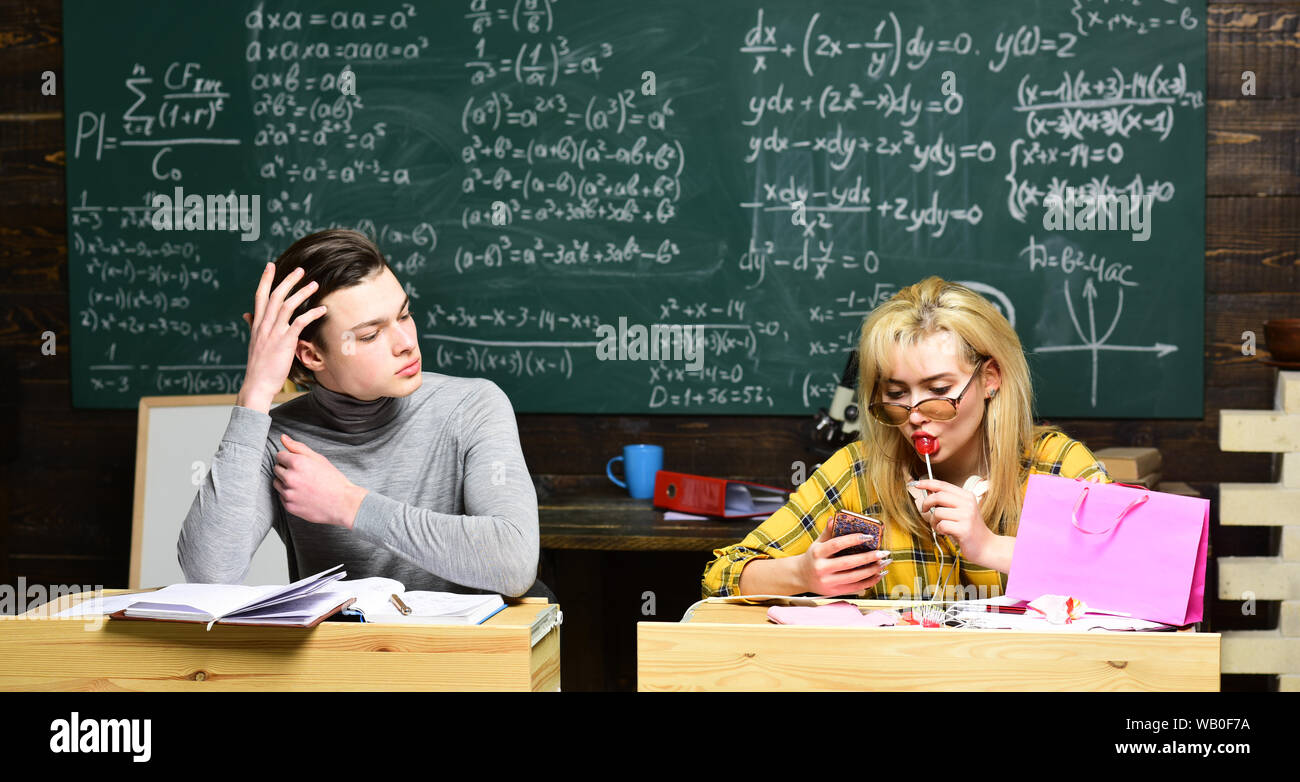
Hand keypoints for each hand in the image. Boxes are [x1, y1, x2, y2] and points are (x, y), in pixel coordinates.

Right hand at [237, 263, 326, 410]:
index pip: (260, 297)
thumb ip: (253, 327)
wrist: (257, 385)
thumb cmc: (259, 366)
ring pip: (287, 306)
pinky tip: (322, 309)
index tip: (270, 265)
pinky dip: (311, 314)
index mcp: (257, 325)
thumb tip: (247, 316)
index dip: (265, 280)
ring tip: (314, 284)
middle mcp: (264, 326)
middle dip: (287, 281)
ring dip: (302, 293)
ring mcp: (274, 333)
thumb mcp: (254, 343)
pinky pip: (299, 323)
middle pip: (275, 296)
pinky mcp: (284, 342)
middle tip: (300, 270)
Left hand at [273, 433, 367, 528]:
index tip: (299, 464)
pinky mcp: (289, 506)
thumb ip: (298, 447)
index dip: (290, 458)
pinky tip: (302, 494)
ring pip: (277, 483)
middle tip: (303, 474)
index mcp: (297, 463)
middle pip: (276, 469)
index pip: (279, 455)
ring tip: (302, 484)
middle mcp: (290, 478)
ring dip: (285, 482)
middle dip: (286, 469)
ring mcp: (288, 493)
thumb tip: (283, 437)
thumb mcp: (318, 459)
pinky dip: (289, 495)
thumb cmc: (333, 480)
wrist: (342, 503)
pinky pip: (281, 496)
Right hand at [794, 521, 891, 596]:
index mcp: (817, 553)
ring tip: (884, 564)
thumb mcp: (817, 543)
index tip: (868, 536)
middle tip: (883, 553)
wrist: (801, 576)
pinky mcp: (834, 591)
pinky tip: (878, 575)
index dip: (853, 539)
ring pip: (854, 577)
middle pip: (848, 562)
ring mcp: (828, 581)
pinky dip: (869, 582)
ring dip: (872, 570)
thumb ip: (827, 532)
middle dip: (868, 558)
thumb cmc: (813, 557)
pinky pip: (855, 587)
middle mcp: (821, 568)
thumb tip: (834, 518)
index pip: (837, 544)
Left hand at [912, 478, 994, 563]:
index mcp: (967, 496)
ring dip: (934, 521)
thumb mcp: (960, 511)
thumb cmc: (969, 529)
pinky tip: (946, 533)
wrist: (986, 546)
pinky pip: (942, 525)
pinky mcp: (964, 529)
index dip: (927, 483)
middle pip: (938, 496)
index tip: (915, 483)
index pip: (943, 485)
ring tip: (941, 526)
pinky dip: (939, 530)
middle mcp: (968, 503)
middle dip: (926, 503)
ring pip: (938, 512)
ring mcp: (967, 516)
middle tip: (924, 510)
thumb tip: (928, 491)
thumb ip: (946, 501)